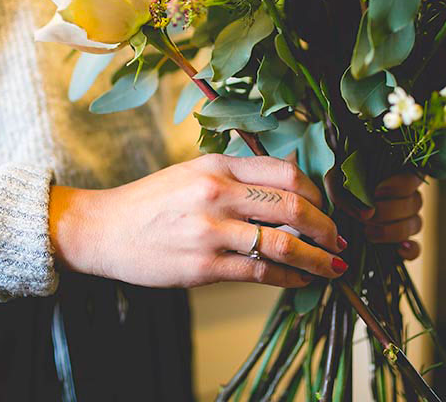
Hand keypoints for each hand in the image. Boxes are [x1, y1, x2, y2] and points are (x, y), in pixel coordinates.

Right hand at [48, 154, 347, 288]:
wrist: (103, 229)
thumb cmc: (150, 202)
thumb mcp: (192, 173)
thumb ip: (236, 177)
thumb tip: (288, 192)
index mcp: (217, 166)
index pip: (286, 172)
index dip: (318, 192)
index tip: (329, 206)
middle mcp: (216, 193)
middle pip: (293, 206)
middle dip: (328, 227)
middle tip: (342, 240)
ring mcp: (210, 231)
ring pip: (283, 243)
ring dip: (318, 258)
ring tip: (334, 267)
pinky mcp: (203, 266)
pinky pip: (260, 272)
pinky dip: (289, 278)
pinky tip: (302, 281)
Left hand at [326, 170, 423, 260]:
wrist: (333, 214)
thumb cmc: (339, 190)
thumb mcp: (335, 182)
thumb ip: (344, 190)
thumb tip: (367, 213)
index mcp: (397, 176)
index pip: (412, 178)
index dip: (398, 186)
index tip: (376, 192)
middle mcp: (408, 197)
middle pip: (414, 203)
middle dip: (389, 211)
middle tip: (366, 217)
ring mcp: (408, 221)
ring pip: (415, 224)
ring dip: (392, 230)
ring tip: (368, 232)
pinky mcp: (403, 243)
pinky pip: (416, 249)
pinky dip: (410, 251)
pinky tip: (398, 249)